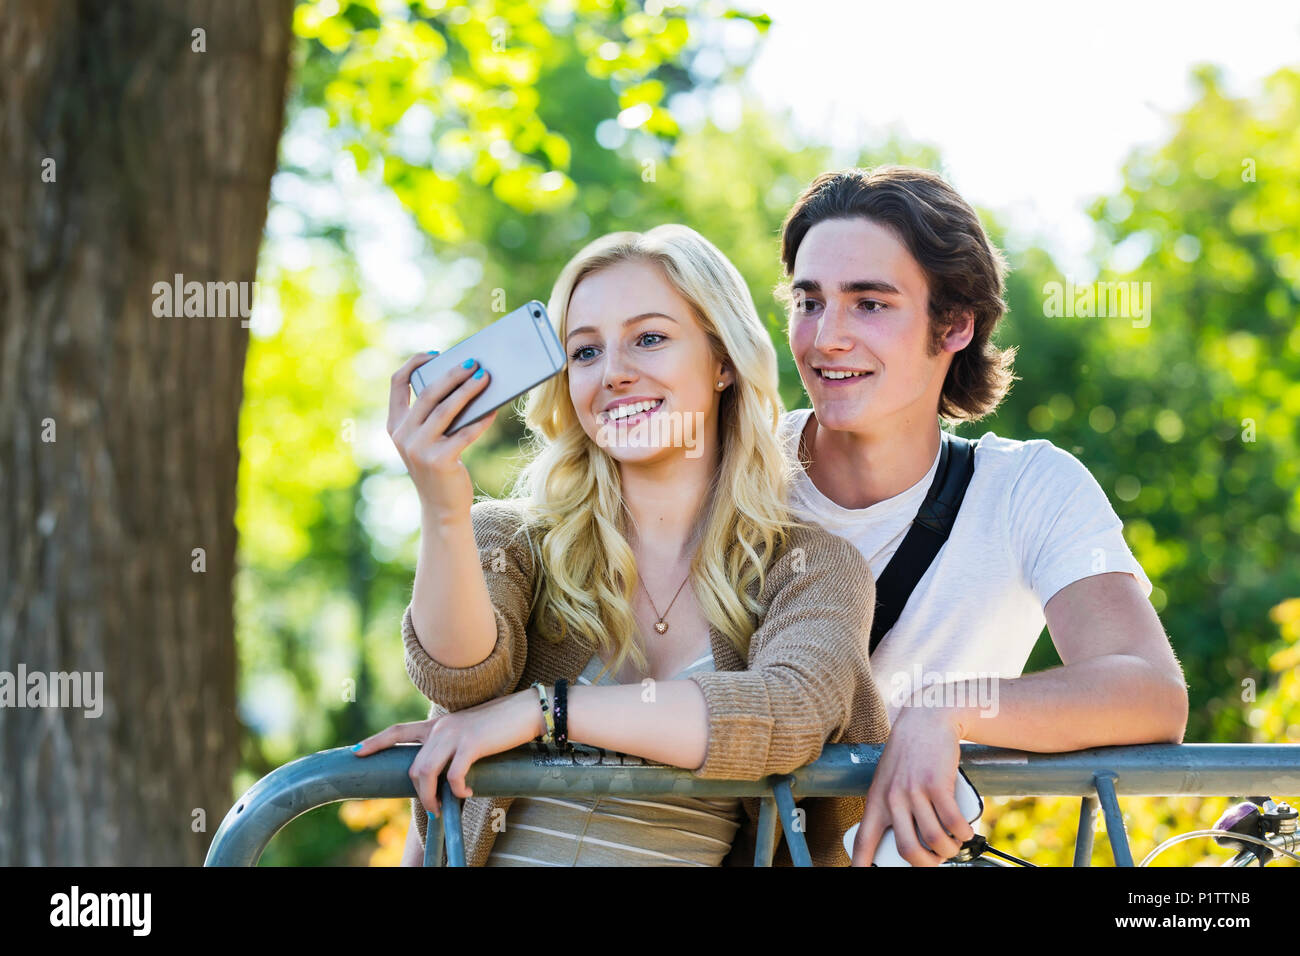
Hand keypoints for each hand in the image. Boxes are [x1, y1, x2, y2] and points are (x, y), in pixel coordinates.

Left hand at [350, 689, 542, 816]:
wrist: (526, 711)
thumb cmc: (502, 724)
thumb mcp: (470, 732)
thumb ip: (454, 745)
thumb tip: (449, 771)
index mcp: (438, 724)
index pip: (399, 731)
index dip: (375, 741)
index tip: (356, 751)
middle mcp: (441, 727)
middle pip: (413, 764)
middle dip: (418, 792)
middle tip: (433, 807)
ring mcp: (454, 734)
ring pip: (426, 771)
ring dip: (431, 796)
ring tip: (442, 807)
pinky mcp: (471, 744)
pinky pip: (453, 775)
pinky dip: (457, 790)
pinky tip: (467, 793)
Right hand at [387, 352, 497, 519]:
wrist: (442, 508)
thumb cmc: (440, 467)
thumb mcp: (429, 440)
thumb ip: (435, 416)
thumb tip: (466, 382)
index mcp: (394, 425)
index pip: (397, 384)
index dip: (415, 364)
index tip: (435, 354)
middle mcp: (402, 435)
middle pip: (427, 393)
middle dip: (452, 374)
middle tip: (473, 363)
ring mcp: (418, 449)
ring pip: (445, 409)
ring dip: (468, 390)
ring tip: (486, 377)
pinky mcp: (439, 461)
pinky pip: (465, 433)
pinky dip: (481, 418)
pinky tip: (494, 408)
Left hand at [850, 704, 974, 865]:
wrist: (926, 721)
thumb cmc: (908, 755)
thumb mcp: (889, 780)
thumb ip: (892, 808)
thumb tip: (908, 842)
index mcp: (876, 800)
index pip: (864, 840)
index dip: (861, 864)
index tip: (859, 876)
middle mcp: (892, 798)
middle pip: (907, 850)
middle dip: (925, 864)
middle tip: (935, 860)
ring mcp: (914, 791)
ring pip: (934, 841)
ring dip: (949, 851)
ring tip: (953, 845)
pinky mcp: (937, 784)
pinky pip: (953, 823)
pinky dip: (962, 834)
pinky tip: (964, 832)